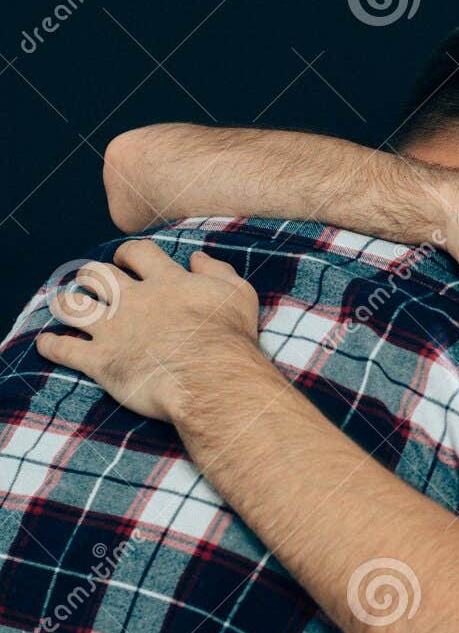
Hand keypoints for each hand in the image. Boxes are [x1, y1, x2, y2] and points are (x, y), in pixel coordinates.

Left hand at [36, 241, 260, 421]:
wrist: (212, 379)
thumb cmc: (230, 340)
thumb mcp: (238, 295)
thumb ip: (217, 270)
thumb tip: (198, 256)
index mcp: (166, 282)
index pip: (138, 253)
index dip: (127, 254)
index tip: (123, 260)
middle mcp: (134, 300)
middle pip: (97, 274)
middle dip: (91, 276)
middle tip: (92, 282)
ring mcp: (114, 330)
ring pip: (73, 306)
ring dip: (65, 304)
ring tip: (63, 307)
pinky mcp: (101, 361)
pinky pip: (65, 349)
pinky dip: (52, 346)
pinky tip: (47, 344)